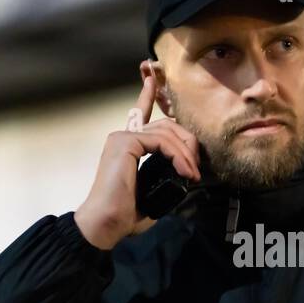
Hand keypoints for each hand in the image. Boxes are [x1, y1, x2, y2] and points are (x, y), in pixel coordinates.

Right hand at [74, 69, 200, 249]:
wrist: (106, 224)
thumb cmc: (126, 213)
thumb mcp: (153, 189)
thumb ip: (164, 174)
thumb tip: (184, 174)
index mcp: (127, 145)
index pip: (140, 113)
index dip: (147, 95)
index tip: (150, 78)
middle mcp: (123, 136)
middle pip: (166, 125)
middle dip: (188, 142)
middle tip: (196, 167)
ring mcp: (122, 137)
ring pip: (167, 132)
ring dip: (186, 153)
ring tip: (192, 174)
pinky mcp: (125, 143)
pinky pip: (162, 141)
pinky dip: (178, 156)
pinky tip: (185, 170)